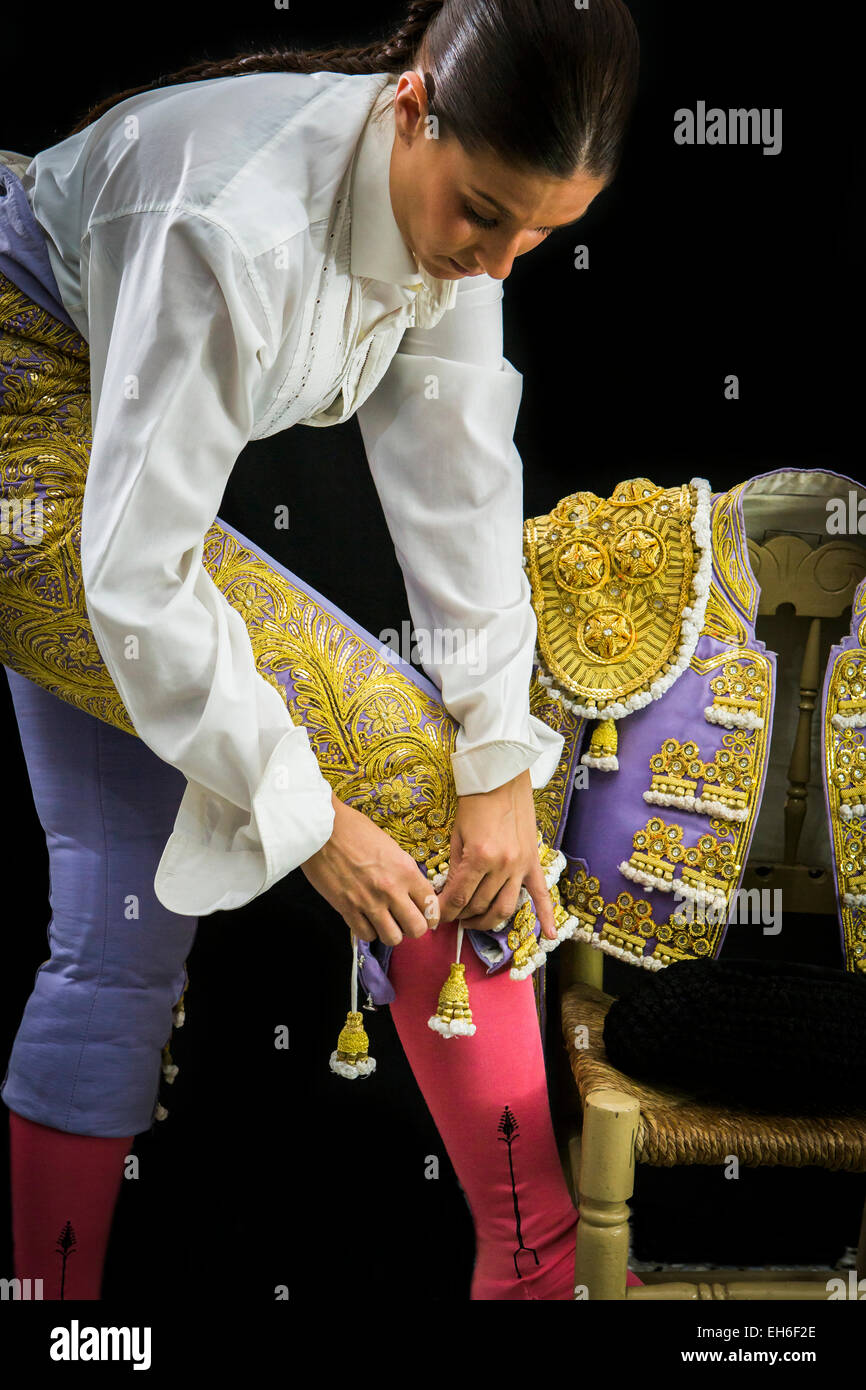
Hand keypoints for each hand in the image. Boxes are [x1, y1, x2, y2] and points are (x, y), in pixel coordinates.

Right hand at [299, 791, 439, 945]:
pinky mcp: (347, 909)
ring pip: (393, 938)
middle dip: (413, 927)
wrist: (322, 829)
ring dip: (390, 932)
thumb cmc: (354, 830)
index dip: (429, 914)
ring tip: (384, 921)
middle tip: (404, 920)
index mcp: (406, 870)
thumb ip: (403, 870)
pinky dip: (367, 931)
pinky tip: (365, 919)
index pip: (431, 906)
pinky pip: (366, 935)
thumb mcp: (390, 845)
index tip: (424, 914)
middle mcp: (391, 889)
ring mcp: (369, 901)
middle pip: (417, 928)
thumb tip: (410, 890)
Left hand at [435, 769, 556, 939]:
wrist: (502, 778)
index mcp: (479, 857)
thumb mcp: (457, 835)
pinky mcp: (533, 862)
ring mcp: (520, 866)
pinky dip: (546, 917)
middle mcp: (502, 866)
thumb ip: (455, 868)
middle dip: (462, 916)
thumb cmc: (475, 802)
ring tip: (474, 922)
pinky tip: (547, 936)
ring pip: (504, 907)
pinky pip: (542, 894)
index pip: (458, 897)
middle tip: (452, 916)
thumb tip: (448, 894)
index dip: (445, 911)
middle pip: (479, 905)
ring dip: (487, 921)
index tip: (437, 916)